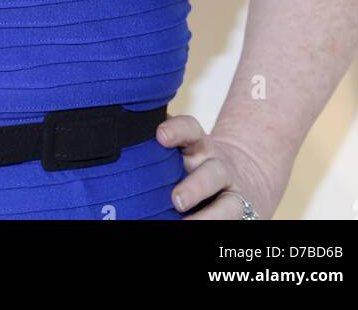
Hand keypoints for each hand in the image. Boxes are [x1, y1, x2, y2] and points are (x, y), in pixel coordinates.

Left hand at [156, 114, 279, 219]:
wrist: (241, 178)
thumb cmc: (194, 165)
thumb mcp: (180, 152)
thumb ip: (157, 149)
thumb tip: (117, 144)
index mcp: (196, 146)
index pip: (191, 130)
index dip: (178, 130)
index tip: (160, 135)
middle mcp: (216, 164)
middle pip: (212, 170)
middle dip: (196, 186)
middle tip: (175, 199)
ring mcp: (230, 189)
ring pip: (227, 204)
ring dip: (208, 216)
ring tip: (187, 225)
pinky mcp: (240, 209)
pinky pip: (231, 218)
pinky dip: (214, 223)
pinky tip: (196, 228)